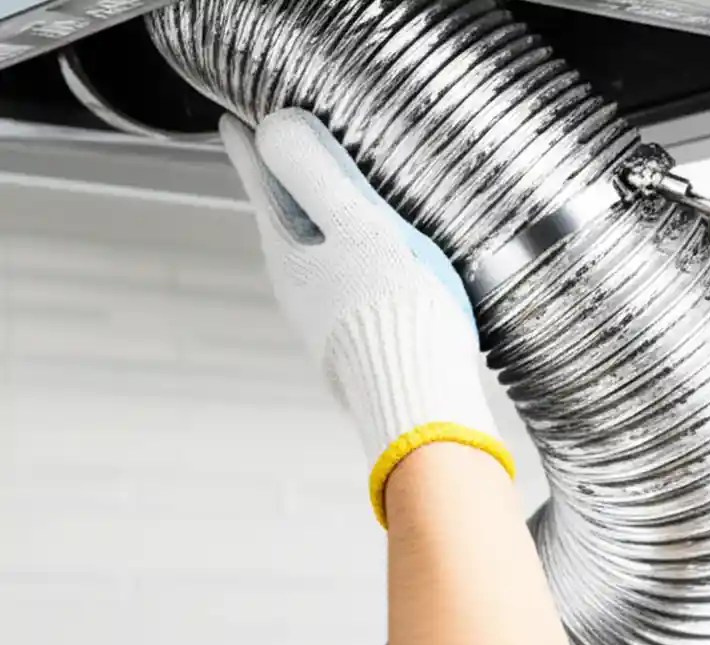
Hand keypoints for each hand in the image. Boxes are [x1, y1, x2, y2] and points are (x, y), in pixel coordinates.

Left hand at [221, 108, 513, 526]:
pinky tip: (378, 255)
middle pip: (286, 215)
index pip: (263, 181)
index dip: (251, 145)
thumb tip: (275, 125)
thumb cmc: (394, 314)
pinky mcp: (358, 337)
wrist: (422, 405)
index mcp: (289, 252)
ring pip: (317, 249)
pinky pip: (347, 276)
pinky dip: (353, 250)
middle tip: (287, 144)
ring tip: (338, 193)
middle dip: (286, 179)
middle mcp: (297, 286)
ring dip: (324, 218)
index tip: (233, 120)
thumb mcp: (360, 229)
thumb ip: (320, 174)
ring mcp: (326, 316)